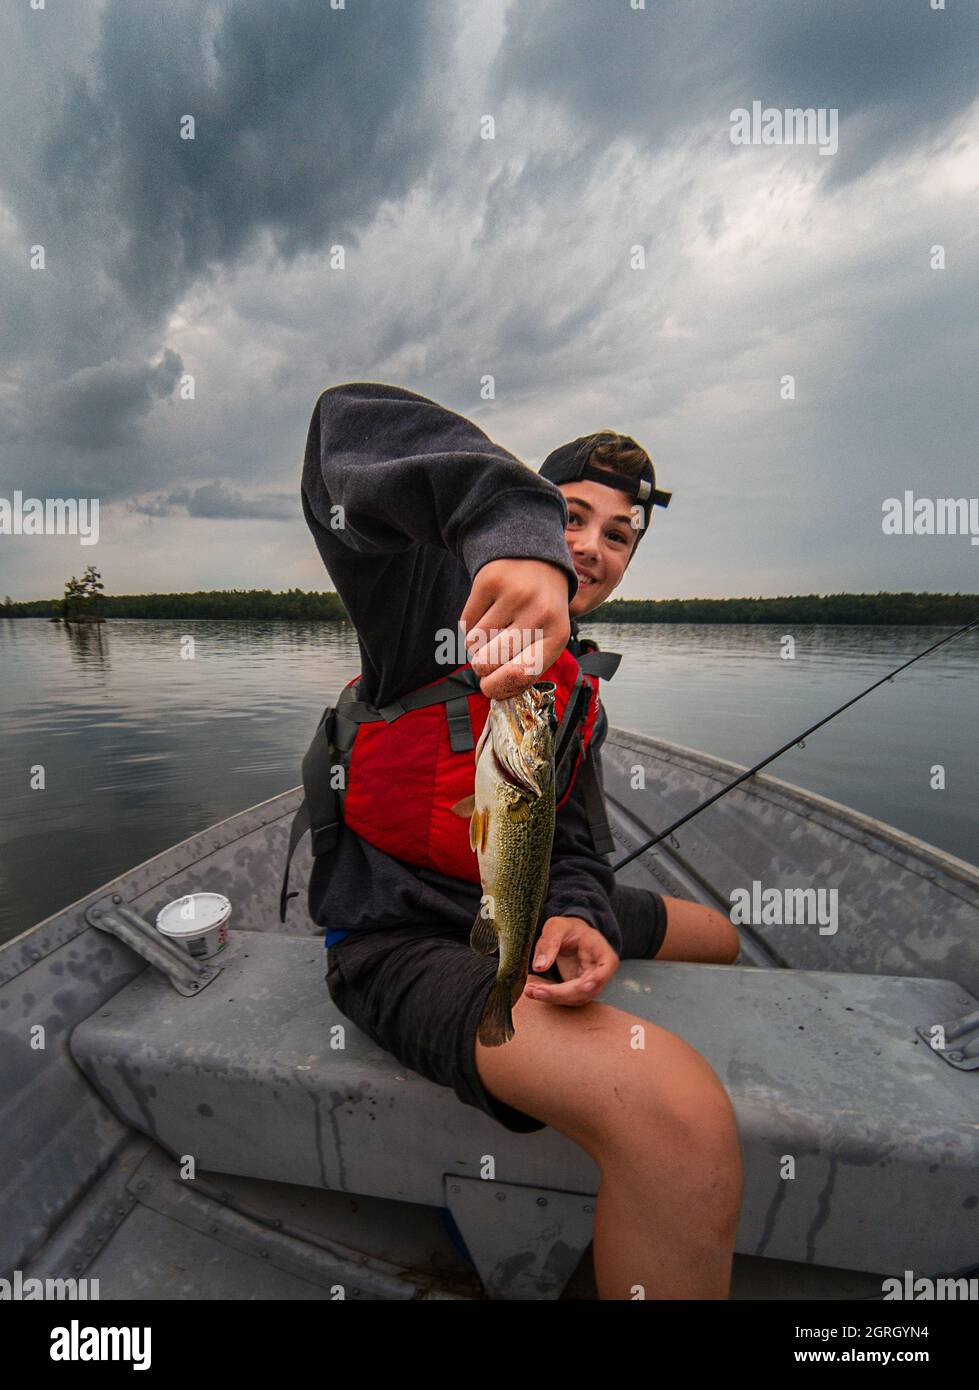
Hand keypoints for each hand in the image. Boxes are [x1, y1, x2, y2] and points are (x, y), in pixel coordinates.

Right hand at [460, 558, 570, 699]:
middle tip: (486, 659)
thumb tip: (495, 693)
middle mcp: (539, 613)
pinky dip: (469, 625)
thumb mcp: (547, 635)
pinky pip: (464, 623)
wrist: (536, 556)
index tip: (488, 688)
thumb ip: (527, 666)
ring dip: (475, 645)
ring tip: (492, 630)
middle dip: (481, 667)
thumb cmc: (540, 608)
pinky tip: (486, 613)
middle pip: (488, 662)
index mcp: (558, 635)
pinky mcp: (490, 581)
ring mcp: (515, 595)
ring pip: (473, 644)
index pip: (522, 674)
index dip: (497, 687)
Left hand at [522, 915, 618, 1005]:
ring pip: (576, 998)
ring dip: (552, 998)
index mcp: (601, 950)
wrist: (569, 936)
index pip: (606, 966)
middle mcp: (600, 970)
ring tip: (529, 990)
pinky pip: (566, 998)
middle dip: (561, 993)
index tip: (583, 986)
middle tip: (535, 990)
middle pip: (587, 989)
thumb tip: (539, 966)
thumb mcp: (556, 926)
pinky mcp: (577, 990)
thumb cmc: (566, 928)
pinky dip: (550, 997)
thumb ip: (549, 943)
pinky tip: (532, 991)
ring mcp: (590, 983)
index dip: (598, 978)